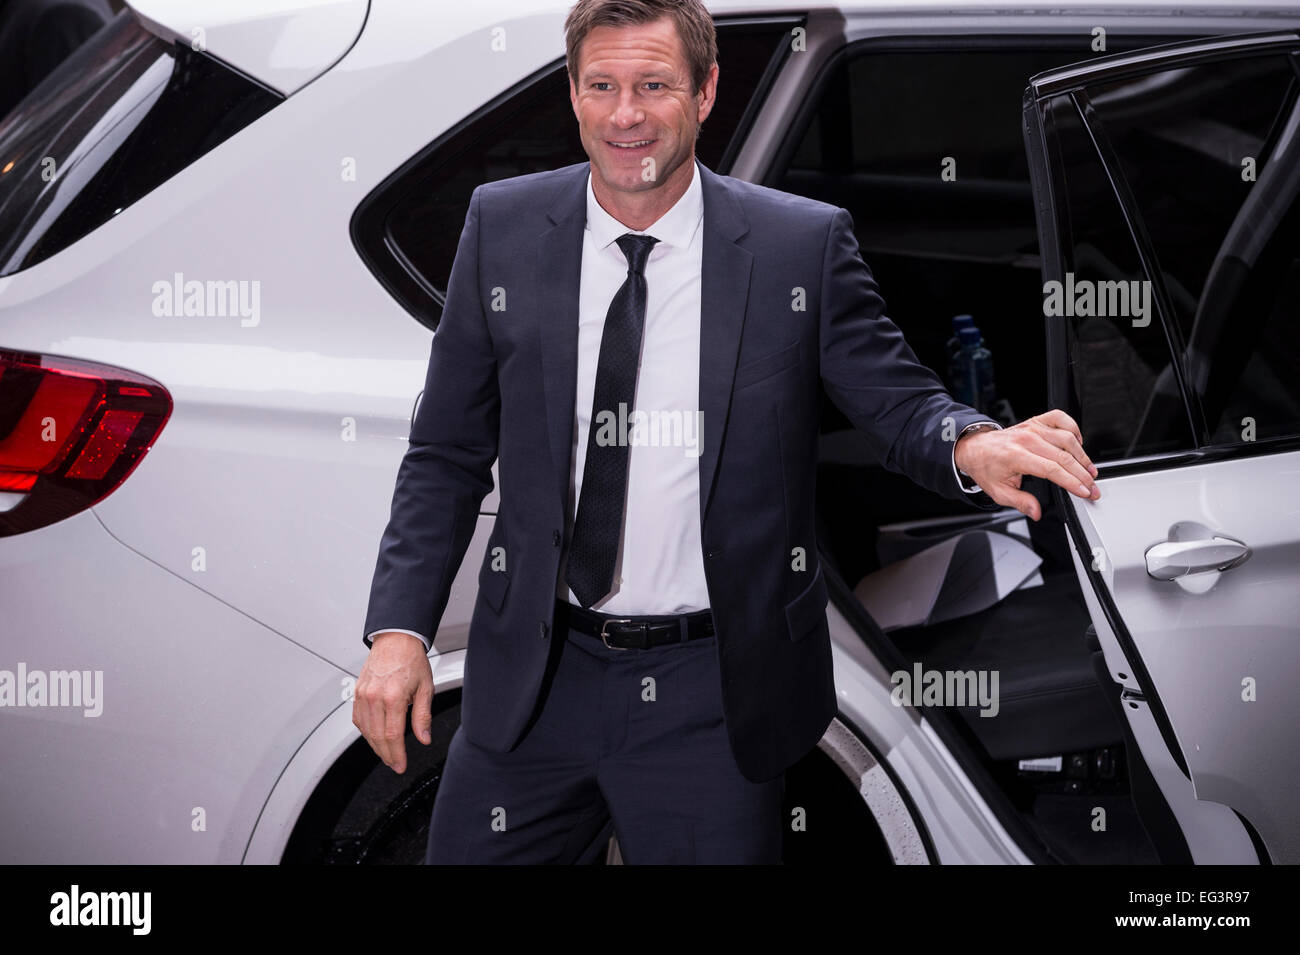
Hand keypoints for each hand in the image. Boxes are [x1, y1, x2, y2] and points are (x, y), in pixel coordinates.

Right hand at [353, 631, 433, 772]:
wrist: (396, 640)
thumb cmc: (412, 660)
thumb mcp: (426, 688)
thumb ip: (423, 716)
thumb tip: (424, 738)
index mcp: (393, 696)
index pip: (392, 735)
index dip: (396, 754)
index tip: (401, 765)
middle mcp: (375, 697)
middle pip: (377, 737)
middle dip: (386, 755)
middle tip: (395, 764)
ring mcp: (363, 695)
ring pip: (365, 730)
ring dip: (375, 746)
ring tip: (386, 755)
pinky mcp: (357, 692)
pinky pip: (358, 719)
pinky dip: (365, 732)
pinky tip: (374, 737)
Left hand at [953, 409, 1098, 520]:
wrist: (975, 447)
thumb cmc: (986, 467)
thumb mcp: (998, 491)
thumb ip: (1019, 502)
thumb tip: (1035, 512)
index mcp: (1017, 456)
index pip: (1052, 470)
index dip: (1072, 482)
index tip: (1085, 492)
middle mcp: (1027, 439)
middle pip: (1064, 457)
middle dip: (1083, 474)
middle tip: (1093, 487)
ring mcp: (1033, 428)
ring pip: (1067, 439)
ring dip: (1082, 455)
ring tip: (1089, 470)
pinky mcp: (1036, 421)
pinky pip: (1060, 418)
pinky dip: (1073, 428)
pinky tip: (1078, 443)